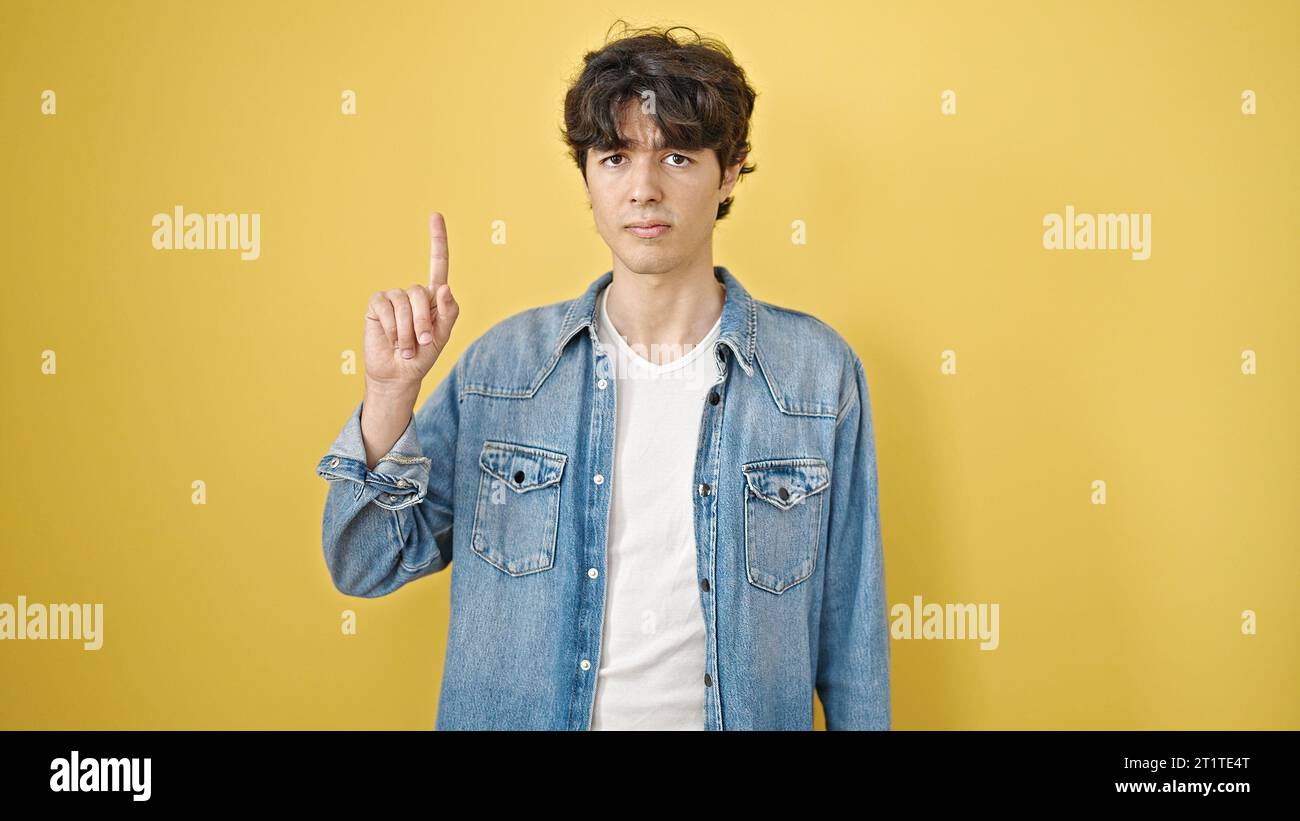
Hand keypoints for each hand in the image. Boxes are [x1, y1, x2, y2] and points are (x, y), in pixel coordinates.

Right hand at [363, 212, 458, 391]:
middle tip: (421, 343)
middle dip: (423, 322)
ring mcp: (393, 297)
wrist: (398, 374)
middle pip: (421, 293)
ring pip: (404, 304)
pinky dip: (393, 328)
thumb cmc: (422, 356)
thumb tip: (445, 288)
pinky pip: (386, 308)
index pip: (438, 263)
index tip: (435, 215)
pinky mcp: (376, 305)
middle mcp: (412, 293)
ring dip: (407, 331)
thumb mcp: (442, 336)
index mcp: (433, 297)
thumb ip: (448, 312)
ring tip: (405, 348)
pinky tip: (391, 340)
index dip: (437, 240)